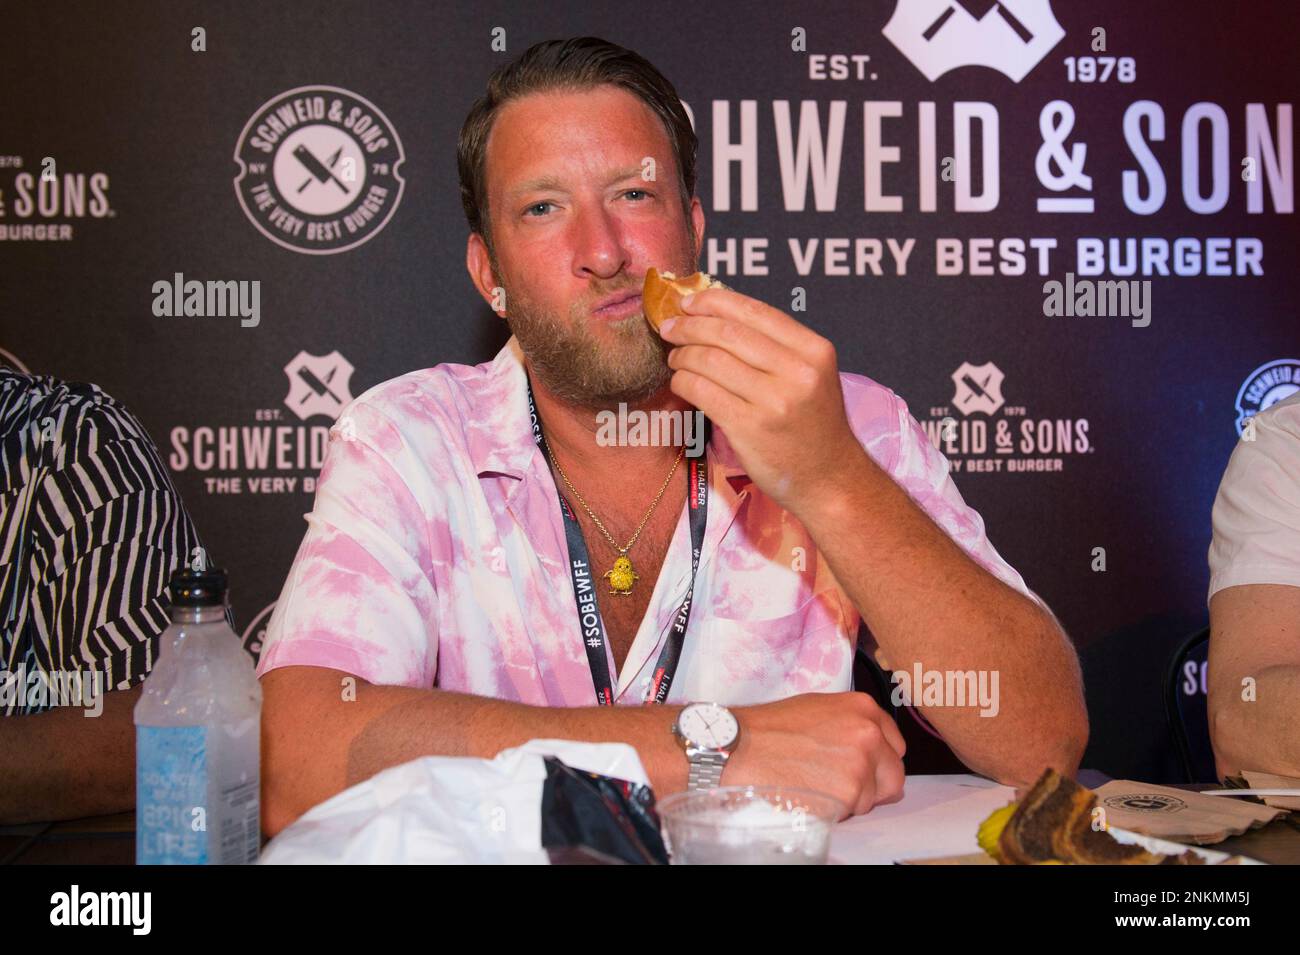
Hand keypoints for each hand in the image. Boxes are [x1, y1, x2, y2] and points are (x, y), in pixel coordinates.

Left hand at [659, 288, 864, 513]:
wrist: (829, 480)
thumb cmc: (814, 425)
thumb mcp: (811, 376)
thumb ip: (776, 347)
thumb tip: (717, 316)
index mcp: (814, 350)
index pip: (756, 312)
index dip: (714, 302)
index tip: (688, 301)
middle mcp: (797, 372)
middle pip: (728, 333)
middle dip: (690, 325)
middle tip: (670, 327)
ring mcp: (773, 401)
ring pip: (710, 361)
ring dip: (683, 354)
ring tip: (675, 357)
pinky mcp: (749, 428)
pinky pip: (703, 392)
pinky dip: (683, 381)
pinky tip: (680, 381)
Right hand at [725, 692, 906, 817]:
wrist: (738, 747)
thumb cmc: (769, 729)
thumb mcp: (818, 708)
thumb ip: (850, 723)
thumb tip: (870, 745)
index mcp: (863, 708)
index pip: (895, 745)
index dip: (877, 760)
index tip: (861, 766)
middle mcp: (868, 733)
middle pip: (893, 775)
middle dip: (872, 785)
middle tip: (839, 783)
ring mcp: (861, 764)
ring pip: (874, 798)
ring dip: (851, 799)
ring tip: (817, 785)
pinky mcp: (849, 793)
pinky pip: (855, 812)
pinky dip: (838, 811)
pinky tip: (812, 794)